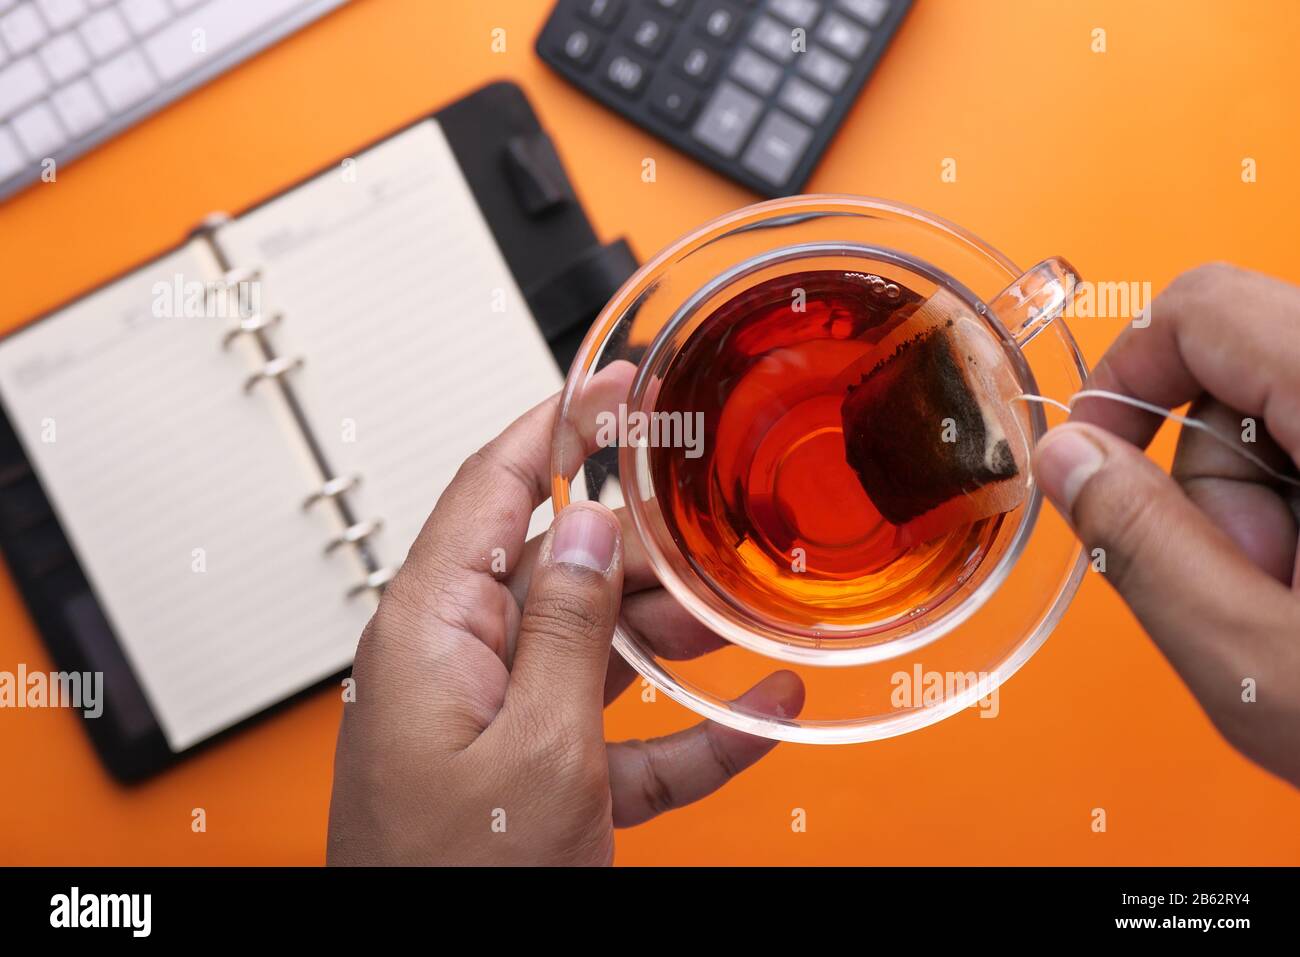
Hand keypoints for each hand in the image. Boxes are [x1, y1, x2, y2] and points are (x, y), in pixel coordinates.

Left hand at [326, 363, 802, 864]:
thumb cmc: (452, 885)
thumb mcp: (534, 748)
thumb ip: (565, 628)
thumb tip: (591, 528)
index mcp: (432, 629)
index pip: (492, 486)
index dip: (560, 425)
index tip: (617, 384)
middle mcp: (462, 660)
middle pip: (561, 563)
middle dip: (645, 547)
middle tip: (711, 526)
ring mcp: (504, 719)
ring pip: (600, 642)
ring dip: (676, 634)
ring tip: (744, 617)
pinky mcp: (542, 776)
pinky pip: (625, 731)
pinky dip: (691, 726)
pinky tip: (760, 712)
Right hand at [1032, 263, 1299, 785]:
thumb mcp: (1260, 660)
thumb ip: (1143, 545)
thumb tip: (1072, 461)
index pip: (1207, 307)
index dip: (1130, 374)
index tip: (1102, 452)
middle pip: (1249, 374)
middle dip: (1223, 486)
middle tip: (1262, 586)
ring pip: (1295, 416)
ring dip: (1279, 511)